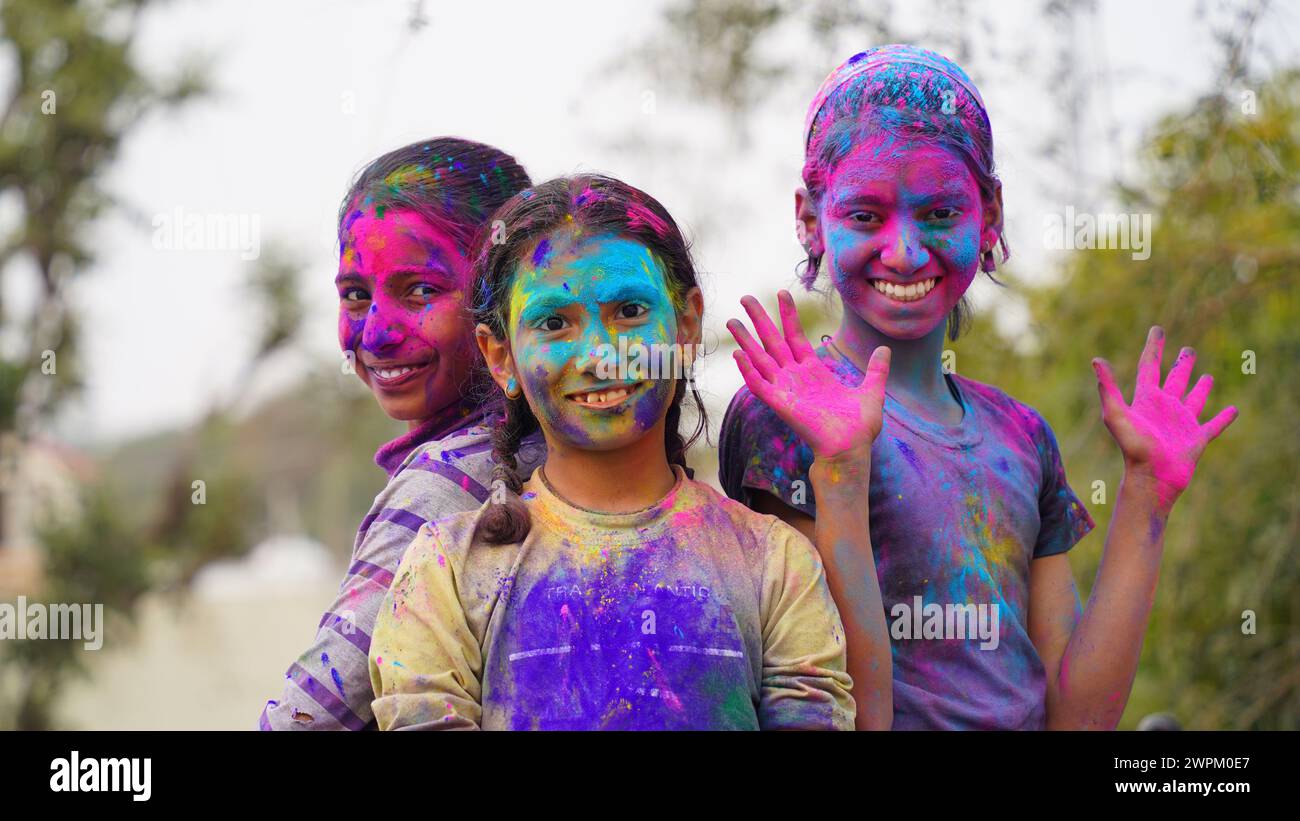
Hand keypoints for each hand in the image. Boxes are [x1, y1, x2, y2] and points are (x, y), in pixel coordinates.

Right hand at [726, 290, 889, 459]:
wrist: (851, 450)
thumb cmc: (859, 428)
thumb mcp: (871, 392)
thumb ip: (876, 370)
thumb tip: (885, 349)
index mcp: (814, 372)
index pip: (796, 336)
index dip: (788, 316)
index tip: (782, 293)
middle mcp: (795, 378)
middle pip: (772, 342)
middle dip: (759, 320)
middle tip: (745, 298)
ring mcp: (785, 390)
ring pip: (760, 360)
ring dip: (746, 341)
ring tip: (731, 321)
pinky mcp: (780, 405)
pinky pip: (759, 385)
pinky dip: (748, 371)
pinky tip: (738, 355)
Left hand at [1093, 326, 1237, 508]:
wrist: (1151, 477)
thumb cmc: (1132, 447)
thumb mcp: (1116, 414)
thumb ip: (1107, 388)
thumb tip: (1096, 360)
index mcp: (1146, 400)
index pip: (1149, 367)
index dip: (1153, 348)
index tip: (1157, 330)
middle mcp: (1164, 408)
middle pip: (1174, 380)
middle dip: (1181, 365)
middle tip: (1188, 349)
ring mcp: (1181, 423)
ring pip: (1194, 400)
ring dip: (1201, 388)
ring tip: (1208, 376)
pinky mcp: (1197, 439)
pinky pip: (1214, 425)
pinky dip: (1224, 418)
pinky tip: (1234, 410)